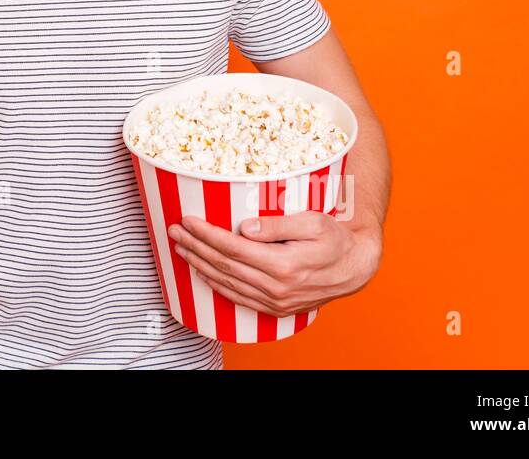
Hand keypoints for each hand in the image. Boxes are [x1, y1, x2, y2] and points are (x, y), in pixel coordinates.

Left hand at [167, 210, 382, 318]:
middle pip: (224, 265)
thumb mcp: (312, 222)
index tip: (187, 220)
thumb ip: (277, 225)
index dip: (206, 234)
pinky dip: (217, 285)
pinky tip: (203, 272)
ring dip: (200, 265)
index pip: (232, 248)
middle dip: (195, 246)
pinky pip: (238, 297)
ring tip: (181, 248)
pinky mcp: (276, 308)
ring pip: (227, 282)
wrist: (355, 268)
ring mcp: (275, 301)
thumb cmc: (334, 238)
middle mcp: (276, 287)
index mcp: (283, 265)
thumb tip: (245, 228)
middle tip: (174, 231)